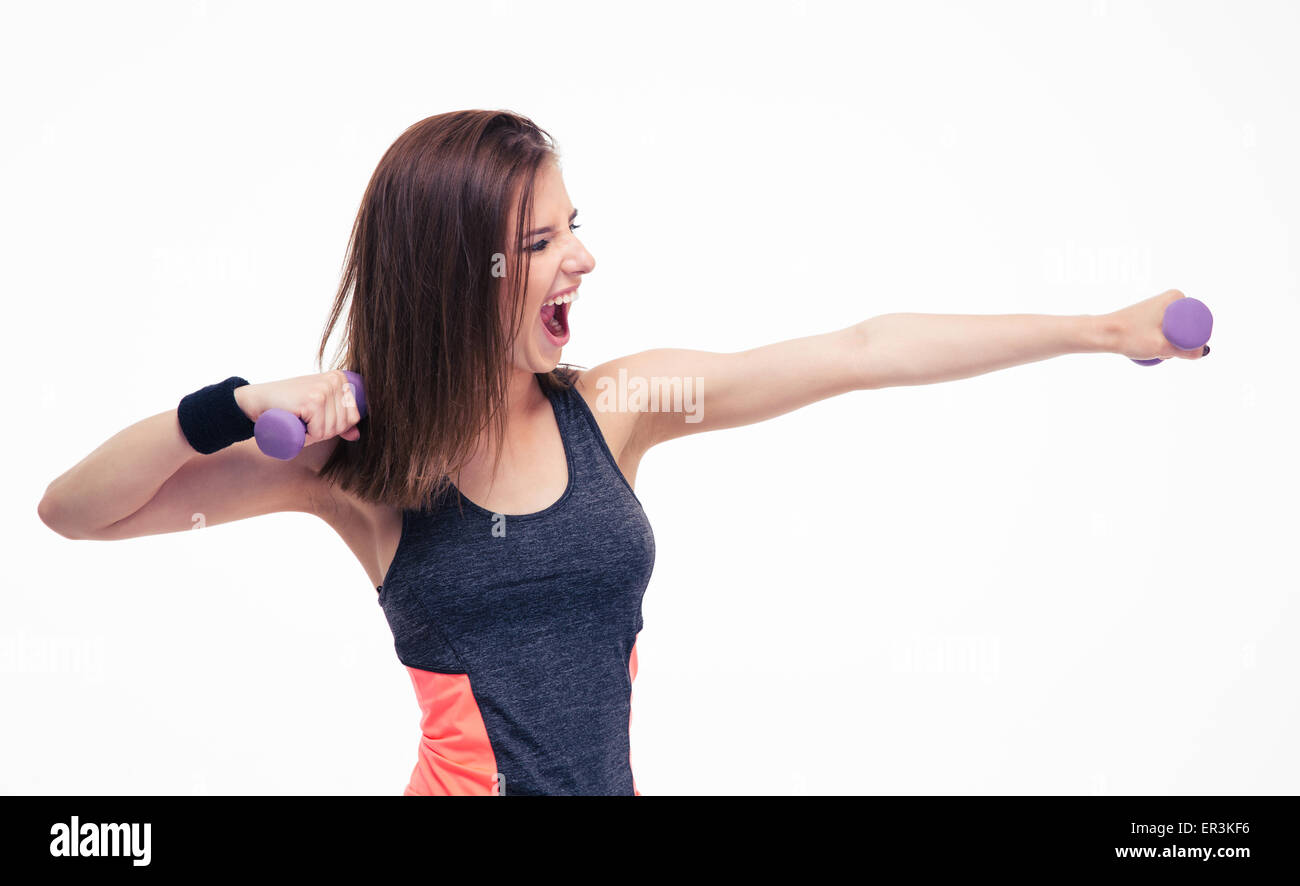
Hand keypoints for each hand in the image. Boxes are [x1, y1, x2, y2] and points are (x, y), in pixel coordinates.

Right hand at [234, 370, 362, 446]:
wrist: (257, 400)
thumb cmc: (288, 405)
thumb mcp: (317, 409)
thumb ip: (339, 418)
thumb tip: (356, 435)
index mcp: (341, 379)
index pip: (353, 416)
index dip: (335, 427)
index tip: (316, 419)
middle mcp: (335, 380)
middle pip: (342, 425)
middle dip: (322, 432)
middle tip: (303, 422)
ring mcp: (324, 389)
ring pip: (330, 430)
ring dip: (312, 435)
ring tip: (298, 421)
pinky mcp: (313, 400)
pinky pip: (318, 432)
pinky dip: (306, 437)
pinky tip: (295, 424)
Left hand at [1101, 289, 1208, 360]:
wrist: (1103, 333)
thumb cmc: (1130, 337)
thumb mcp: (1161, 347)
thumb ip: (1185, 351)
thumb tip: (1204, 351)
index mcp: (1176, 297)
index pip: (1199, 322)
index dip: (1194, 341)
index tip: (1177, 351)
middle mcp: (1170, 298)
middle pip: (1189, 327)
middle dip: (1181, 344)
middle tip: (1165, 353)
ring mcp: (1160, 307)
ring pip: (1177, 331)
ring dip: (1172, 345)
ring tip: (1157, 352)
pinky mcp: (1151, 316)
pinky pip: (1167, 330)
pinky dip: (1164, 342)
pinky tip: (1156, 351)